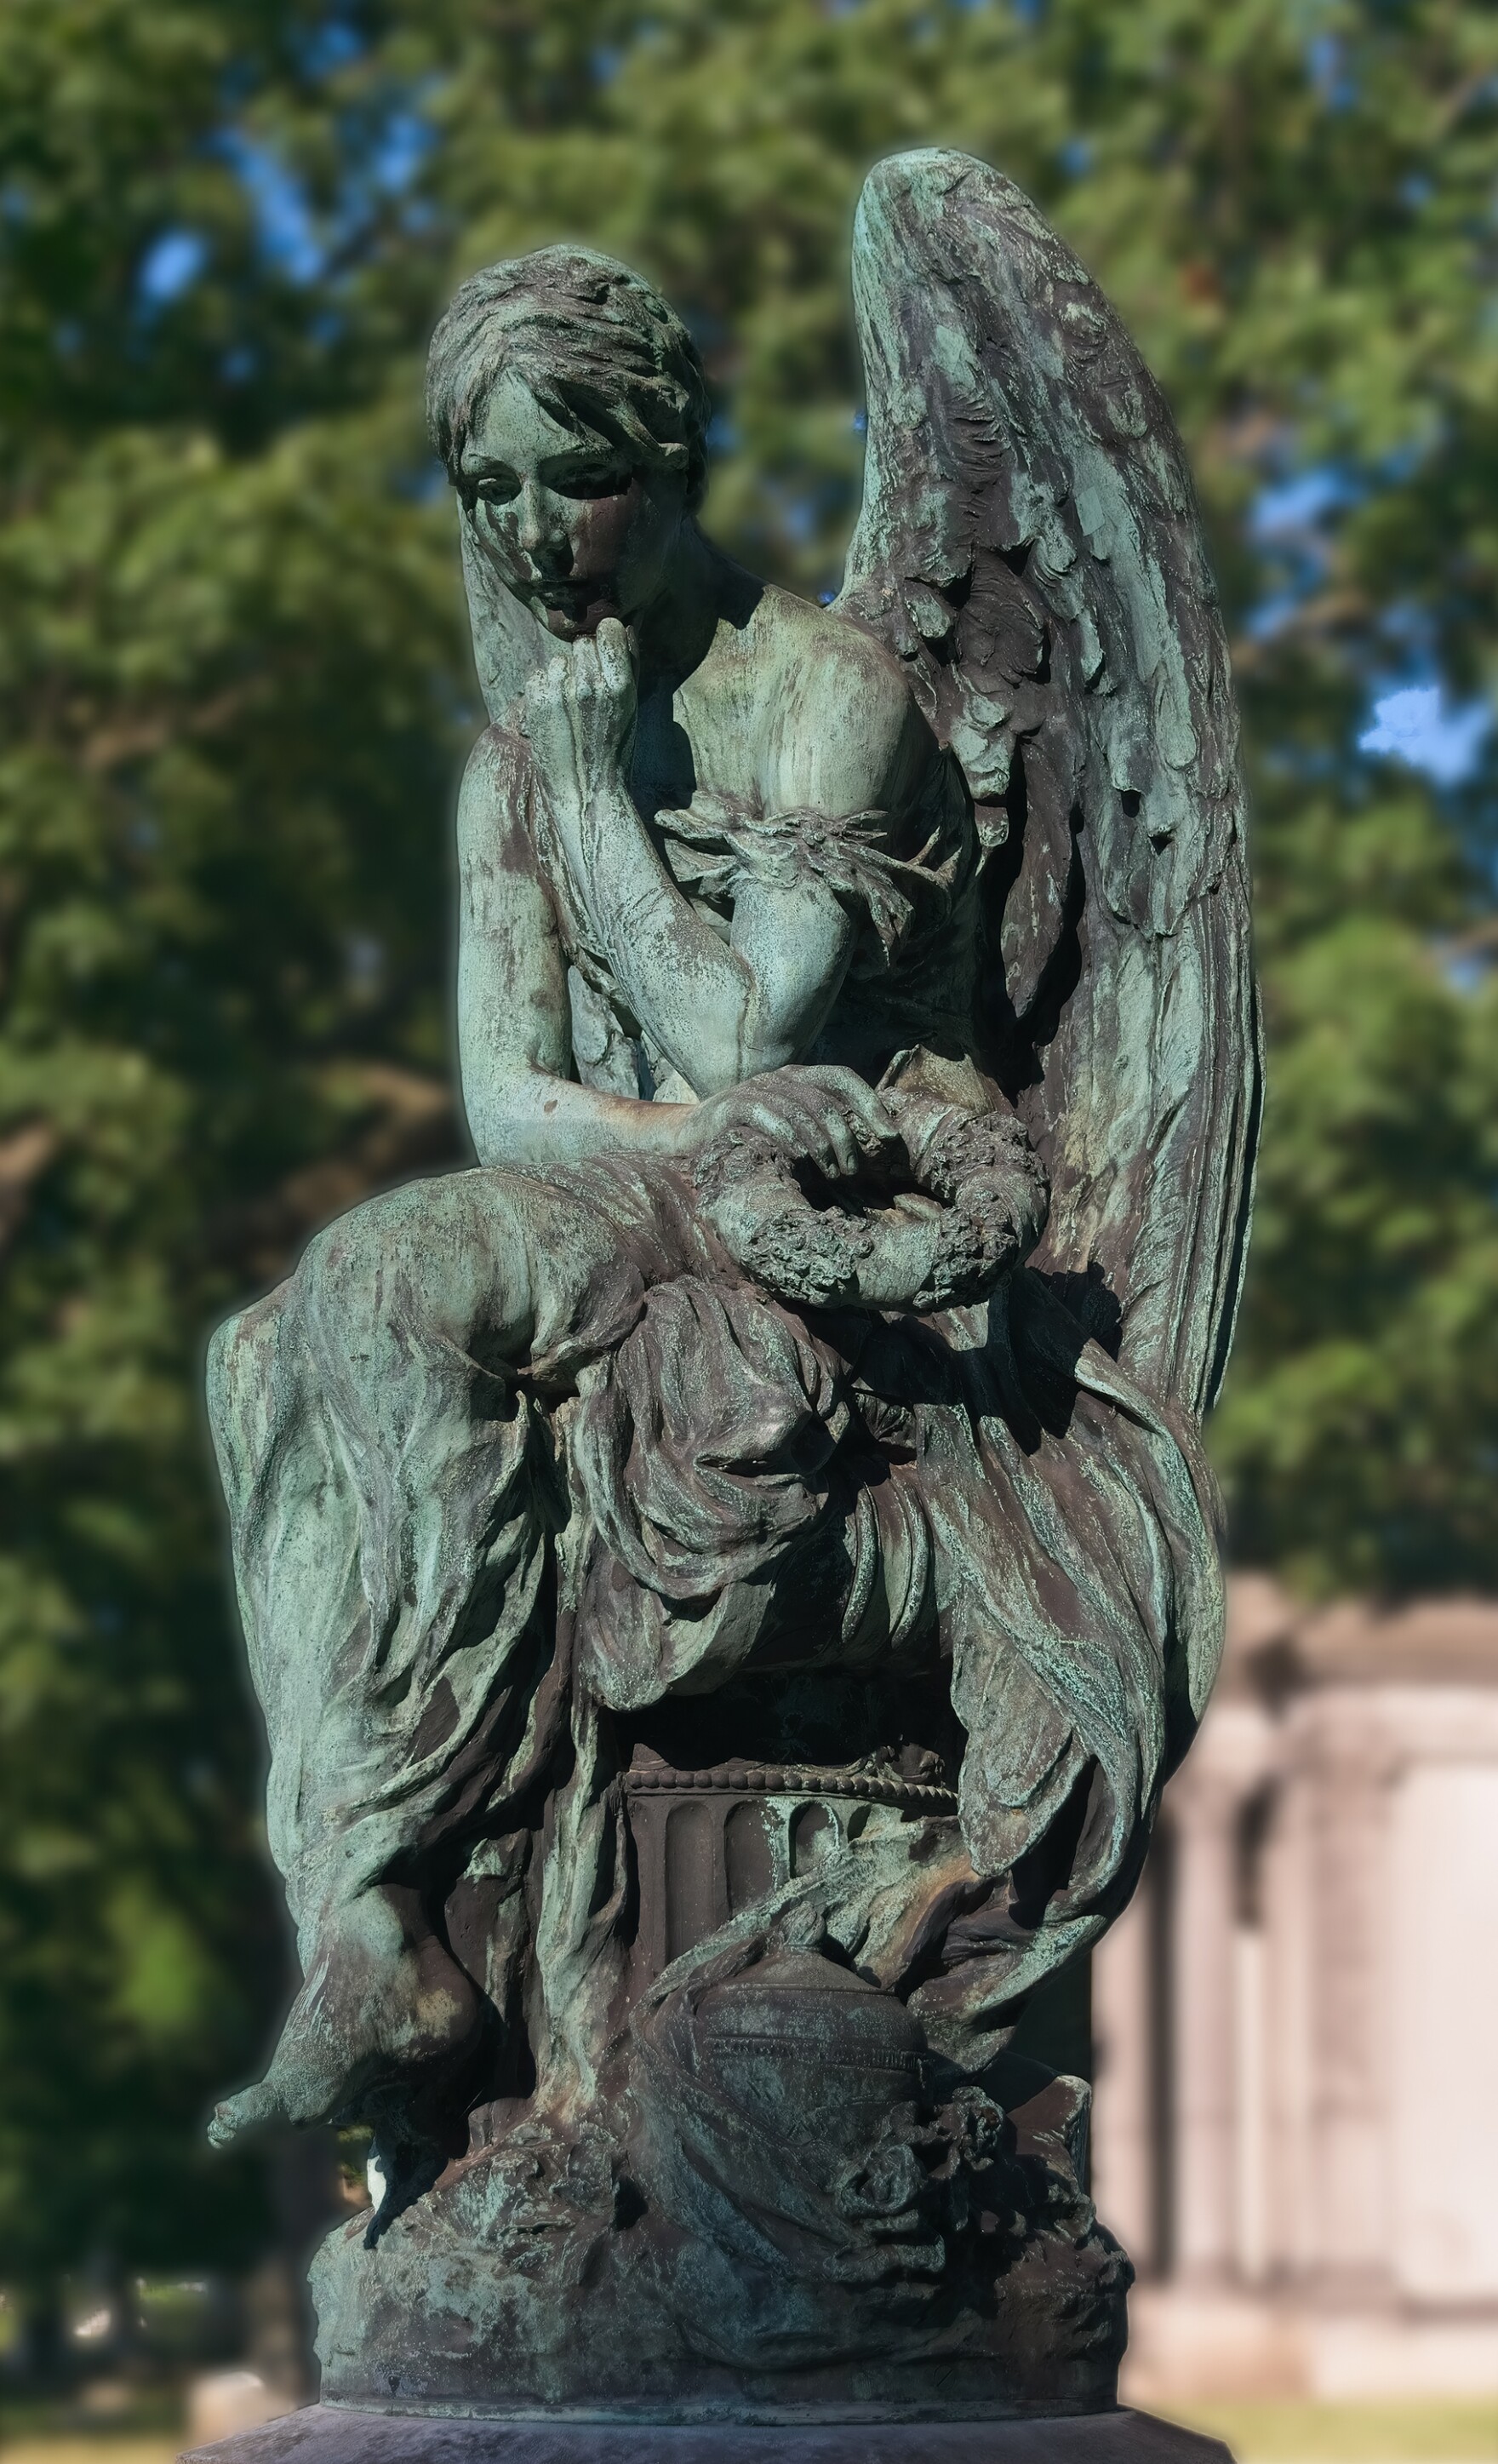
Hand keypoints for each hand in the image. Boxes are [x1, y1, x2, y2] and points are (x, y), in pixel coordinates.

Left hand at [521, 615, 636, 829]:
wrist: (585, 791)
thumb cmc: (614, 751)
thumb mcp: (632, 709)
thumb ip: (629, 666)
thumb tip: (625, 627)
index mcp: (620, 685)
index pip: (608, 629)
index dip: (606, 639)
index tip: (605, 653)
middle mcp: (590, 685)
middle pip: (582, 645)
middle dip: (584, 662)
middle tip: (587, 693)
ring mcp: (560, 693)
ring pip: (559, 660)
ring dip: (563, 677)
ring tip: (570, 707)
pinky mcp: (536, 702)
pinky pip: (538, 675)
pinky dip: (544, 689)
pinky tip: (555, 713)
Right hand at [684, 1064, 898, 1180]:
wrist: (688, 1135)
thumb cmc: (747, 1136)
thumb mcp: (788, 1128)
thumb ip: (819, 1128)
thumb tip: (867, 1150)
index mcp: (799, 1078)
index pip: (843, 1079)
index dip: (871, 1104)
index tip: (890, 1137)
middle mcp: (780, 1078)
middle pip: (827, 1101)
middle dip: (846, 1139)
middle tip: (853, 1171)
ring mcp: (756, 1089)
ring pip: (802, 1112)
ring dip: (822, 1147)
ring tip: (832, 1174)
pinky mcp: (733, 1107)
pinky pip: (769, 1116)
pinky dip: (789, 1137)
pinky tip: (800, 1160)